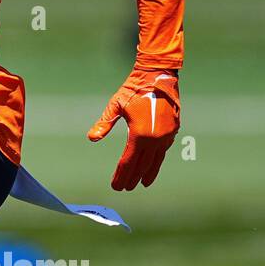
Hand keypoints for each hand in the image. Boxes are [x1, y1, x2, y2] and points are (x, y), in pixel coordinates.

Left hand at [87, 68, 179, 190]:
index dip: (121, 175)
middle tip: (125, 188)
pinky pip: (163, 151)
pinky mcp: (173, 131)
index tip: (116, 186)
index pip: (128, 161)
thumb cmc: (134, 90)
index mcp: (140, 134)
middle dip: (132, 178)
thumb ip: (104, 123)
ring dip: (148, 173)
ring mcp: (166, 136)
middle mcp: (155, 139)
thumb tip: (92, 138)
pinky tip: (152, 166)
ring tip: (141, 184)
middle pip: (142, 165)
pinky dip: (157, 161)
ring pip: (156, 160)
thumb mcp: (116, 106)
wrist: (158, 77)